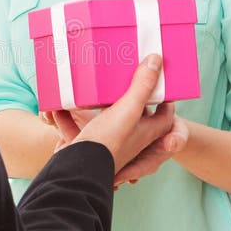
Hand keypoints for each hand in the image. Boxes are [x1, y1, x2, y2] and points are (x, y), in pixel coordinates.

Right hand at [48, 55, 186, 175]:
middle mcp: (129, 138)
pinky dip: (71, 116)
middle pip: (136, 115)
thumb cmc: (109, 142)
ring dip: (99, 104)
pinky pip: (79, 126)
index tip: (163, 85)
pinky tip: (63, 104)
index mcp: (145, 132)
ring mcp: (107, 141)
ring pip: (105, 119)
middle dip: (133, 98)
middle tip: (129, 77)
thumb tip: (157, 60)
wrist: (78, 169)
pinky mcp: (86, 143)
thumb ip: (142, 86)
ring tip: (96, 86)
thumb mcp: (129, 109)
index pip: (166, 117)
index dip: (167, 102)